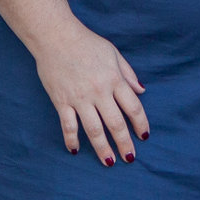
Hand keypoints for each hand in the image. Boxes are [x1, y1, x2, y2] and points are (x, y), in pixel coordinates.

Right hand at [36, 26, 149, 165]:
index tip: (144, 137)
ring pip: (94, 129)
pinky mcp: (62, 101)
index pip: (133, 107)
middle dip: (124, 143)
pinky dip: (72, 139)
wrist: (56, 37)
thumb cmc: (87, 43)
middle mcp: (99, 91)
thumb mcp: (113, 54)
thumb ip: (128, 74)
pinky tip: (76, 150)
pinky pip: (68, 125)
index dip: (141, 124)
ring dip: (102, 148)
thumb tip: (141, 91)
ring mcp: (79, 98)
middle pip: (116, 123)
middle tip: (130, 158)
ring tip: (109, 162)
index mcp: (114, 79)